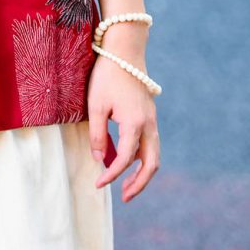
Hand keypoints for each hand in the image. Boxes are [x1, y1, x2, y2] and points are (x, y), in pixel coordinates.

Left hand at [86, 53, 159, 201]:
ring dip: (143, 173)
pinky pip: (151, 144)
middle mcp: (149, 125)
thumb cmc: (107, 75)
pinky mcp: (150, 116)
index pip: (124, 158)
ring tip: (127, 187)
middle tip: (124, 197)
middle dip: (139, 184)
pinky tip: (126, 161)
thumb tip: (98, 159)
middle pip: (151, 164)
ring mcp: (152, 120)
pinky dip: (142, 158)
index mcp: (134, 123)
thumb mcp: (95, 104)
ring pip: (154, 155)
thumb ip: (96, 134)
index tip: (98, 183)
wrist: (125, 51)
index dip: (111, 175)